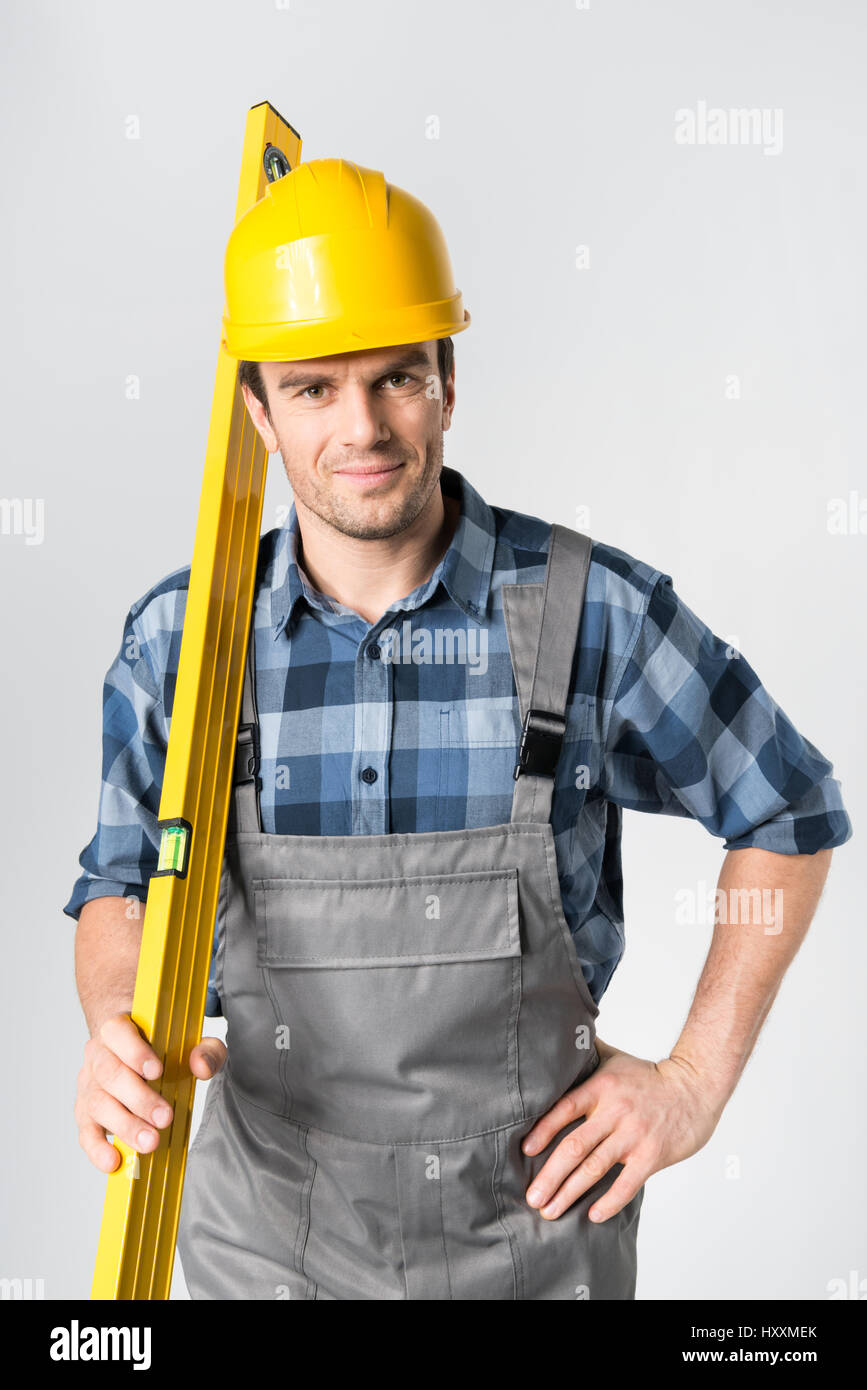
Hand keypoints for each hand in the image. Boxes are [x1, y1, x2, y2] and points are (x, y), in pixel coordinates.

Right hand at [74, 1012, 226, 1172]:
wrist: (130, 1051)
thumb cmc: (161, 1046)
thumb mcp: (190, 1041)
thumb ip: (205, 1049)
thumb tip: (201, 1067)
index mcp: (118, 1029)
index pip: (119, 1034)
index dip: (135, 1052)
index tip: (157, 1071)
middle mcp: (98, 1055)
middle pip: (109, 1074)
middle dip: (138, 1099)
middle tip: (165, 1117)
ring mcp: (88, 1085)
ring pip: (97, 1104)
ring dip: (125, 1125)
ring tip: (151, 1141)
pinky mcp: (86, 1113)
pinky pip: (86, 1132)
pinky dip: (98, 1149)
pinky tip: (115, 1161)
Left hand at [521, 1038, 722, 1221]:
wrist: (695, 1087)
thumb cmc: (649, 1076)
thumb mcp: (615, 1059)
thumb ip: (586, 1054)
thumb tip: (558, 1039)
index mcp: (601, 1088)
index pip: (564, 1109)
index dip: (543, 1131)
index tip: (526, 1152)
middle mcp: (614, 1111)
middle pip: (574, 1146)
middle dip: (550, 1176)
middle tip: (532, 1198)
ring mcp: (634, 1135)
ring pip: (594, 1168)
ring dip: (569, 1193)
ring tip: (550, 1211)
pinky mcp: (652, 1155)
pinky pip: (627, 1184)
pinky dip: (609, 1201)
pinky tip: (593, 1215)